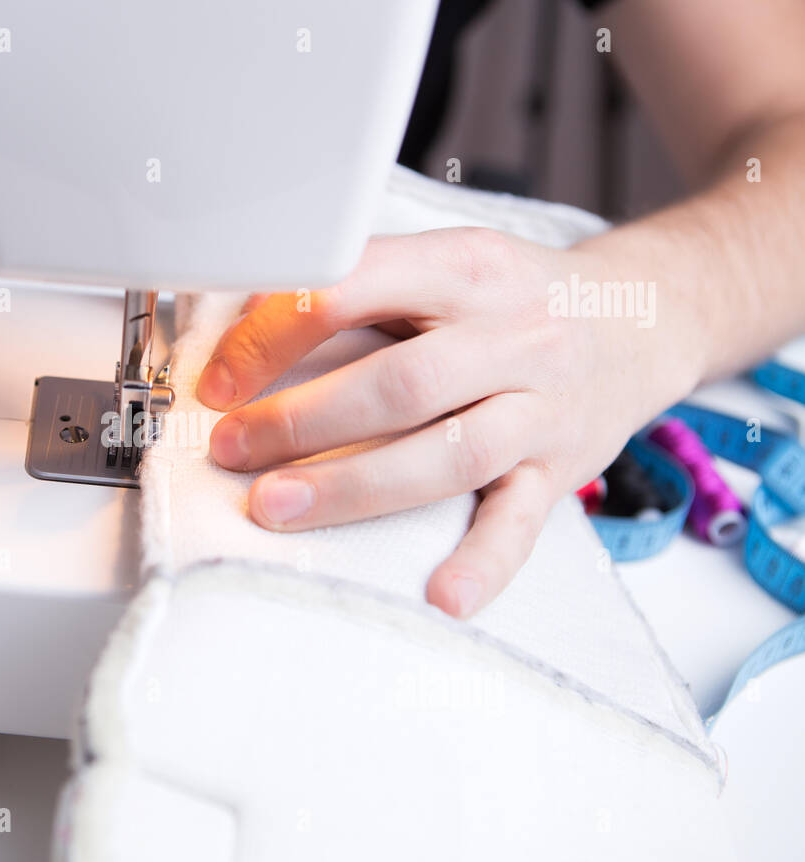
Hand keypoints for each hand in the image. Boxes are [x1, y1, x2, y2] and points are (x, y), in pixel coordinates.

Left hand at [198, 228, 699, 617]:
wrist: (642, 315)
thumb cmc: (515, 295)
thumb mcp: (446, 262)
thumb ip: (364, 287)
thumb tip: (245, 325)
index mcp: (467, 267)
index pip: (355, 291)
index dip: (274, 337)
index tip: (221, 381)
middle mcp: (513, 335)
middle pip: (399, 384)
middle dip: (301, 421)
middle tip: (229, 449)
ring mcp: (541, 408)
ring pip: (448, 455)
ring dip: (353, 487)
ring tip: (275, 507)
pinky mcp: (561, 470)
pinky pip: (522, 523)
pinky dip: (483, 563)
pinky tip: (441, 596)